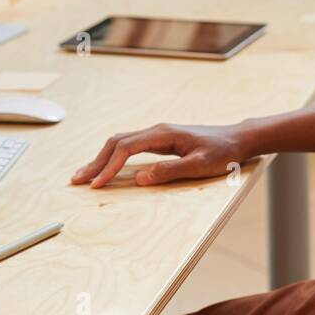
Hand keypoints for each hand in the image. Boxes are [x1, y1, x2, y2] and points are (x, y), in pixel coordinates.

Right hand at [71, 123, 249, 187]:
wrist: (237, 140)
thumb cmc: (222, 153)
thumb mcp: (199, 166)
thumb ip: (169, 172)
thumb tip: (138, 178)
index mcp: (163, 134)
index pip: (126, 148)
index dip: (108, 166)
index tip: (96, 184)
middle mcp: (157, 130)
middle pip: (116, 142)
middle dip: (96, 161)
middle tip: (77, 179)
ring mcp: (158, 134)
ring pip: (120, 142)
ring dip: (101, 158)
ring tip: (85, 174)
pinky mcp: (160, 141)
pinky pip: (130, 146)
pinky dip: (113, 156)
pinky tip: (107, 166)